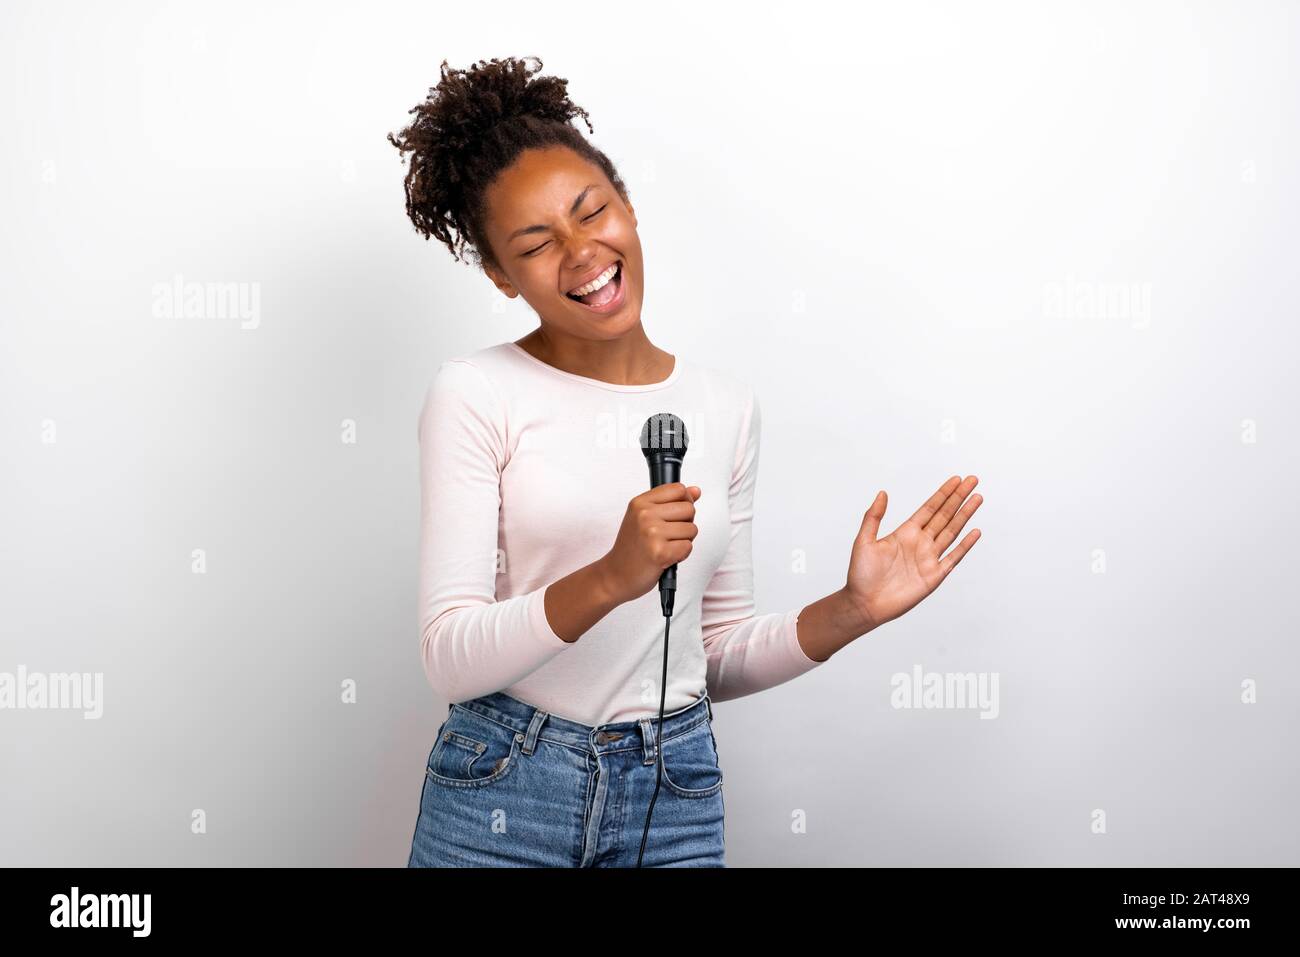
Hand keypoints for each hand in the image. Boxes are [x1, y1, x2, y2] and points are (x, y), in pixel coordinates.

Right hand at [598, 482, 701, 605]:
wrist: (615, 575)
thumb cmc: (632, 548)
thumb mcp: (644, 518)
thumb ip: (671, 502)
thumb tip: (696, 490)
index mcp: (640, 503)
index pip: (678, 489)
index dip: (684, 502)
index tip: (675, 514)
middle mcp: (644, 515)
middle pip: (689, 509)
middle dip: (685, 524)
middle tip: (668, 535)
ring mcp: (652, 533)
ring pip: (692, 529)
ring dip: (683, 541)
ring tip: (665, 546)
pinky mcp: (660, 552)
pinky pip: (688, 547)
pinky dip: (681, 555)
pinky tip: (665, 557)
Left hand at [843, 475, 982, 631]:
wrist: (865, 603)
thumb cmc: (861, 574)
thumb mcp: (863, 541)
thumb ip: (873, 517)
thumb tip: (883, 493)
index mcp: (905, 533)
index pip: (930, 508)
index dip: (943, 493)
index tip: (956, 479)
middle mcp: (920, 543)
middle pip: (945, 515)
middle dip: (959, 498)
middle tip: (973, 480)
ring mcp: (929, 559)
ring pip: (952, 531)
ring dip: (965, 515)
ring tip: (977, 498)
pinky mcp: (934, 576)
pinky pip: (953, 557)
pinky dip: (965, 545)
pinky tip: (975, 532)